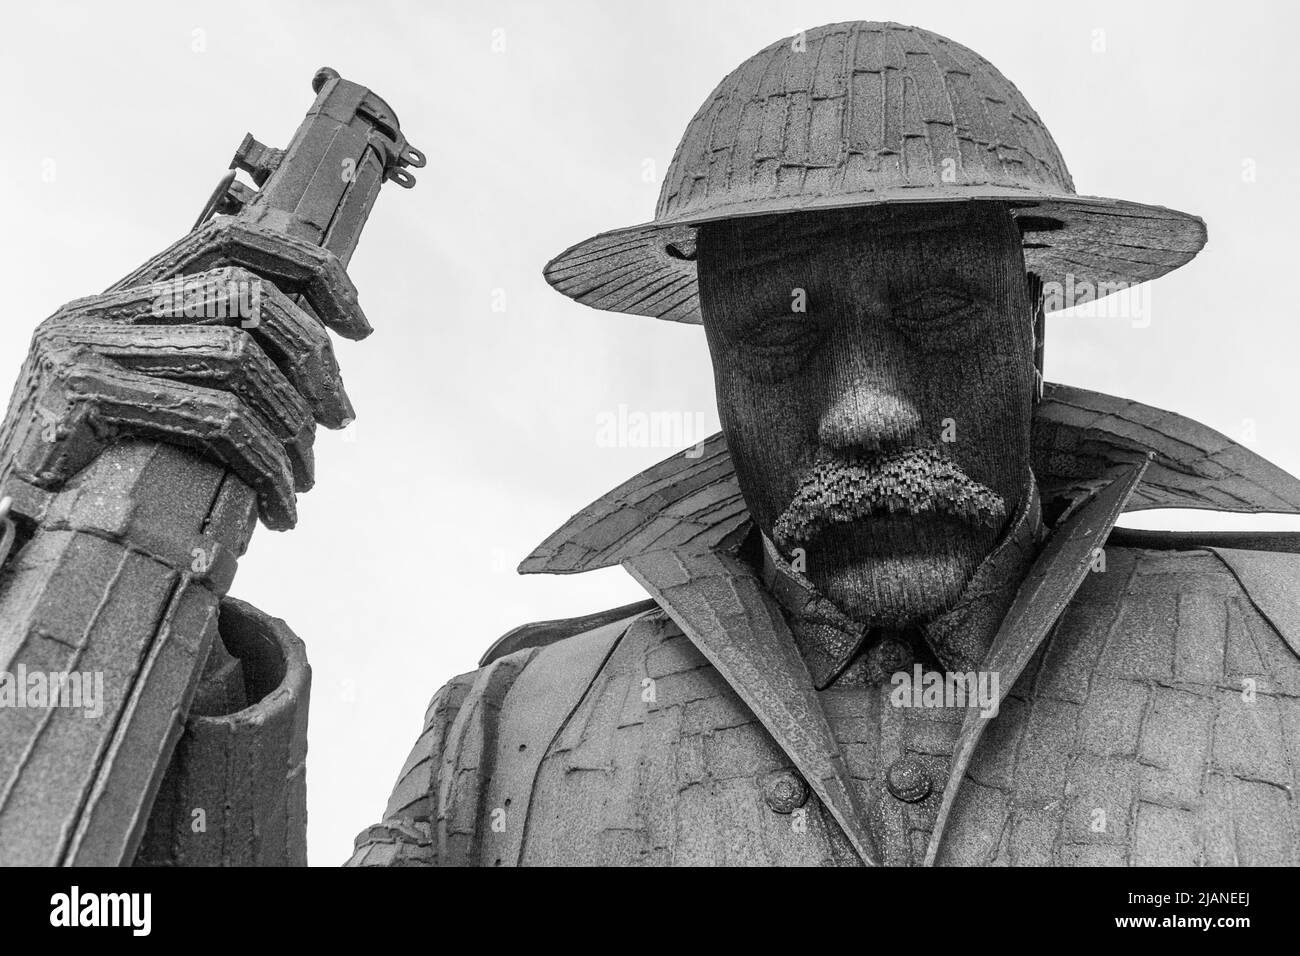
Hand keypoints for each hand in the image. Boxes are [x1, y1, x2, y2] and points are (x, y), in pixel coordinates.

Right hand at [0, 216, 369, 528]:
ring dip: (293, 428)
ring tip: (302, 481)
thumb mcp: (152, 398)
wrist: (10, 523)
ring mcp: (85, 345)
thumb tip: (315, 371)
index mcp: (125, 296)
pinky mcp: (81, 394)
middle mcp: (101, 307)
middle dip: (315, 360)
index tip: (359, 326)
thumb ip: (210, 364)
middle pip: (248, 295)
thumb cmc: (91, 468)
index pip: (230, 241)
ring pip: (238, 357)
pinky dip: (265, 463)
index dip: (308, 271)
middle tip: (342, 418)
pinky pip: (213, 416)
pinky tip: (277, 508)